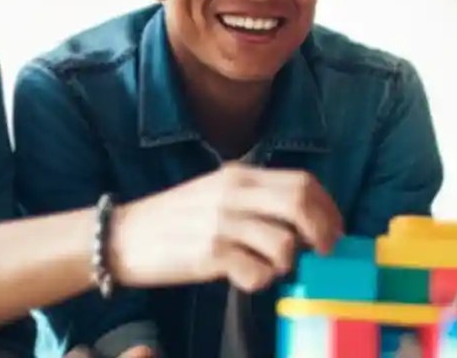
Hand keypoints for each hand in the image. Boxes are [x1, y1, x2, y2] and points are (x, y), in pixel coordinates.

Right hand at [107, 163, 342, 291]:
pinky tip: (247, 278)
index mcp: (241, 175)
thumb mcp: (218, 193)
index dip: (328, 208)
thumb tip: (305, 222)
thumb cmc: (176, 219)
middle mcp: (234, 194)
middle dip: (322, 233)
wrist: (121, 236)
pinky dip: (261, 280)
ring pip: (284, 243)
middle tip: (321, 252)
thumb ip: (258, 200)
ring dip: (287, 262)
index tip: (334, 230)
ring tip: (272, 267)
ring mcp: (221, 224)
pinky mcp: (208, 255)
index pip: (303, 183)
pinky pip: (257, 272)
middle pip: (300, 205)